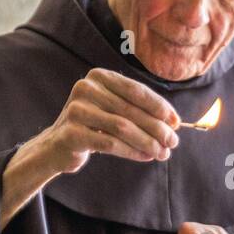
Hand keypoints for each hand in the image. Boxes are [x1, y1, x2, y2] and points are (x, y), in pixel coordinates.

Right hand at [0, 69, 180, 230]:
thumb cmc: (94, 126)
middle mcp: (85, 88)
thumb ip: (139, 110)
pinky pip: (110, 144)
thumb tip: (174, 123)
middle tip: (174, 142)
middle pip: (131, 110)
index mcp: (99, 76)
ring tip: (163, 153)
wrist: (58, 146)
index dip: (160, 107)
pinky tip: (146, 157)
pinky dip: (132, 151)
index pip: (136, 91)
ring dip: (148, 142)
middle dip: (157, 128)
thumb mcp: (114, 110)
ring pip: (123, 127)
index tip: (176, 122)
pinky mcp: (72, 133)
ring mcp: (76, 110)